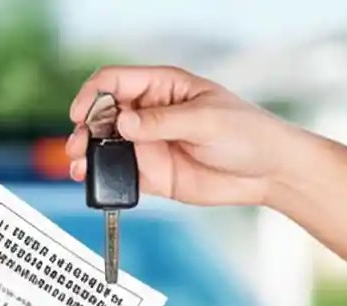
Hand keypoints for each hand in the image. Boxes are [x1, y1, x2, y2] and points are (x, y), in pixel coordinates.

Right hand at [66, 66, 300, 205]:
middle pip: (104, 114)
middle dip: (86, 127)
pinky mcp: (155, 174)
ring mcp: (151, 144)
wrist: (268, 172)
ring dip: (90, 154)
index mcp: (163, 86)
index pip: (115, 81)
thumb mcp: (206, 120)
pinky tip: (97, 183)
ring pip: (108, 146)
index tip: (82, 113)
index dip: (92, 94)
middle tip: (78, 146)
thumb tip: (124, 122)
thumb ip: (162, 122)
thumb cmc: (247, 133)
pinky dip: (106, 179)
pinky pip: (123, 175)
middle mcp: (151, 113)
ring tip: (79, 167)